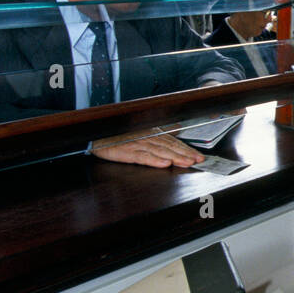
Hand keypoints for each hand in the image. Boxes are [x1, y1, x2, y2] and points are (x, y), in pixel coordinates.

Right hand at [91, 129, 205, 167]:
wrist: (95, 135)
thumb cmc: (116, 134)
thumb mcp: (139, 131)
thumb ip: (158, 131)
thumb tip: (176, 128)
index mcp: (150, 133)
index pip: (172, 141)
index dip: (185, 148)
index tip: (197, 155)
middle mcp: (145, 137)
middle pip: (169, 146)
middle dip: (185, 153)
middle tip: (198, 160)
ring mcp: (136, 144)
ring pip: (159, 151)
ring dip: (174, 157)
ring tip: (186, 162)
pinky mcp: (125, 151)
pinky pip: (142, 156)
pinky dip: (154, 160)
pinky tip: (164, 164)